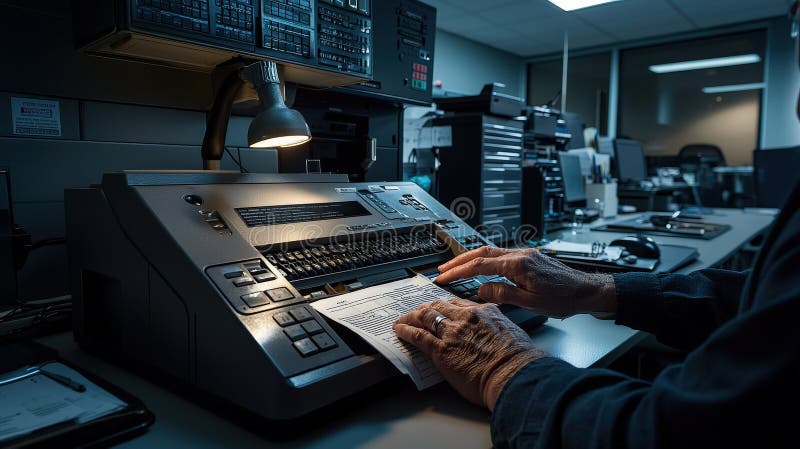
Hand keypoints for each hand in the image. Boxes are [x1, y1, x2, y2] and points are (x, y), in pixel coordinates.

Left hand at [393, 298, 545, 410]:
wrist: (513, 374)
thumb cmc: (518, 361)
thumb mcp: (512, 333)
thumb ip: (498, 328)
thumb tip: (496, 332)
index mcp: (484, 312)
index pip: (458, 302)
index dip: (444, 305)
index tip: (439, 307)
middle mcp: (466, 318)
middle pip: (438, 306)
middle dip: (424, 308)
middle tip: (416, 312)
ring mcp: (452, 332)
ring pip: (425, 317)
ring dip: (411, 317)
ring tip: (403, 319)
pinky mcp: (441, 350)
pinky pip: (418, 336)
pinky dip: (406, 331)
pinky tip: (399, 330)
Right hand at [435, 246, 615, 318]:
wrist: (588, 291)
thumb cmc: (565, 299)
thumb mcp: (532, 303)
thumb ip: (504, 294)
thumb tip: (481, 290)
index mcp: (518, 265)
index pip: (480, 266)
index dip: (458, 272)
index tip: (444, 278)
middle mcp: (520, 255)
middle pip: (481, 253)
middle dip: (459, 261)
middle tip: (442, 269)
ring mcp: (525, 254)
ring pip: (490, 252)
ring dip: (471, 259)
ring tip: (456, 267)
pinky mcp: (529, 258)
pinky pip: (500, 255)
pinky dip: (485, 260)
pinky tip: (480, 267)